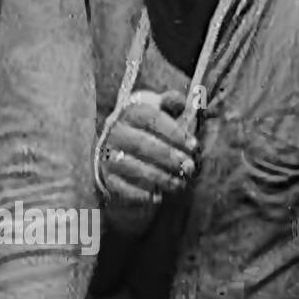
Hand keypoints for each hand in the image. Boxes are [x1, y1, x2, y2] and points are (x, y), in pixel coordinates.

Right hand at [98, 89, 198, 231]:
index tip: (193, 145)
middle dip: (169, 156)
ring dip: (160, 177)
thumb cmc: (141, 127)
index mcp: (128, 112)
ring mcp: (107, 154)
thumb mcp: (153, 109)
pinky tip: (157, 197)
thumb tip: (182, 101)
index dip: (174, 131)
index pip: (150, 117)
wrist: (110, 149)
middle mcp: (114, 131)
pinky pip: (121, 187)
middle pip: (141, 143)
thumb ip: (168, 103)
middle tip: (189, 167)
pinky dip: (140, 194)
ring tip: (180, 184)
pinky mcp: (104, 176)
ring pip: (132, 166)